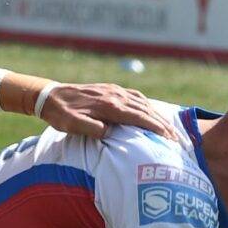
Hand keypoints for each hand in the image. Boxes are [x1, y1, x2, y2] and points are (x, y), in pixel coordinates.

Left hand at [37, 80, 182, 141]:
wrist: (50, 95)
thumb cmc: (61, 114)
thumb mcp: (72, 125)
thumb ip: (91, 129)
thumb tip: (110, 133)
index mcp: (109, 106)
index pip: (140, 117)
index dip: (156, 128)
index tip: (169, 138)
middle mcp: (115, 96)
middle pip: (146, 110)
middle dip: (163, 124)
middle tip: (176, 138)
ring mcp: (114, 91)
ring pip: (142, 102)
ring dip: (156, 114)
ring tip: (168, 128)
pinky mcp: (110, 89)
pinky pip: (134, 96)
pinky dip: (146, 105)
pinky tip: (149, 111)